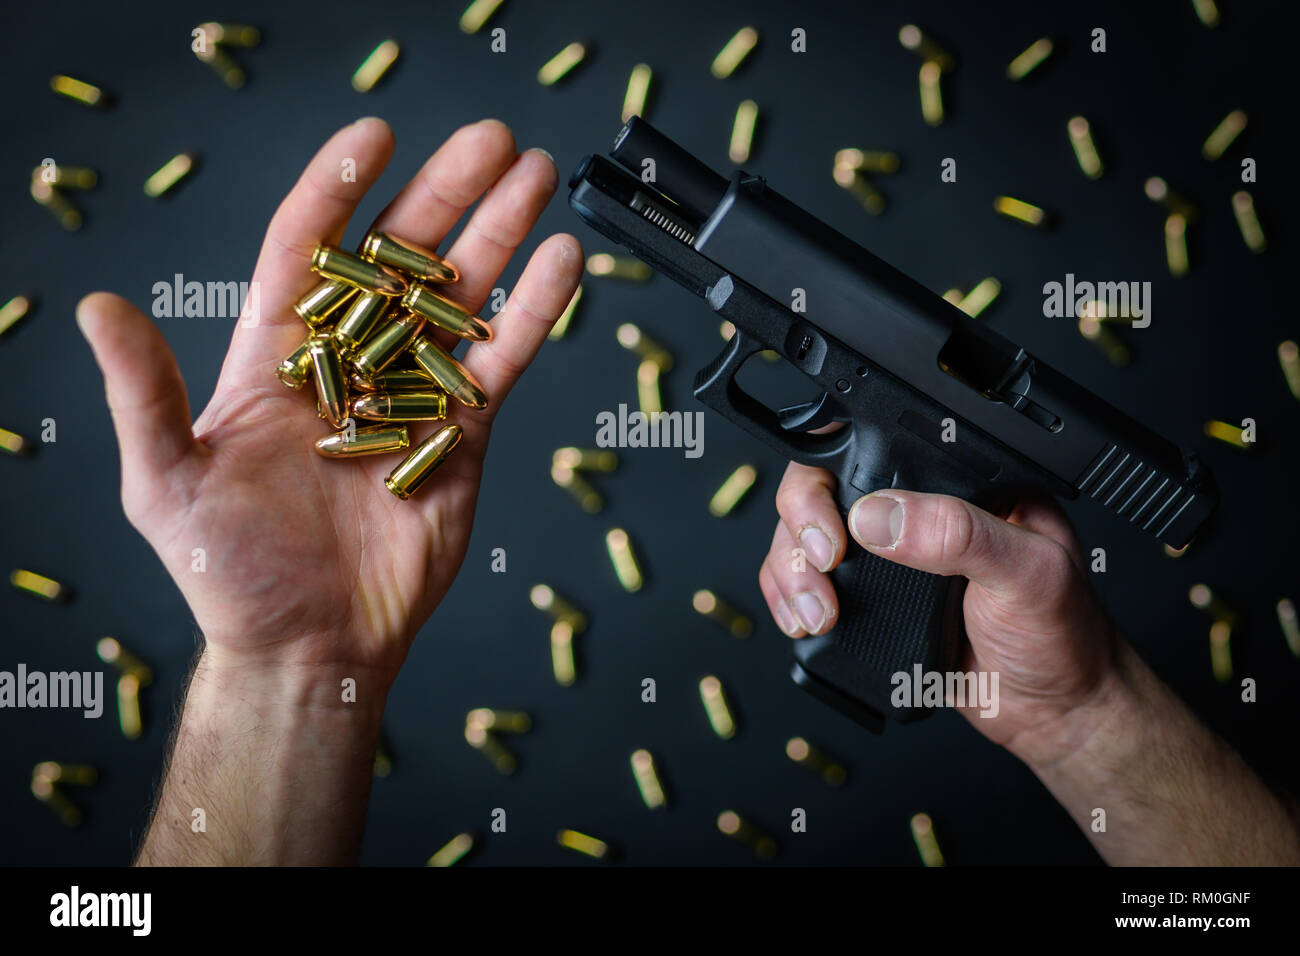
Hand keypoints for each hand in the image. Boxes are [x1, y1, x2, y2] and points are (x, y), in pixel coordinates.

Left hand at [78, 117, 582, 698]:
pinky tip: (561, 263)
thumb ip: (144, 394)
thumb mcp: (168, 482)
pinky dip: (534, 313)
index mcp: (278, 356)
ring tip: (537, 175)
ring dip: (500, 235)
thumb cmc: (230, 571)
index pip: (309, 250)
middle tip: (491, 139)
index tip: (375, 135)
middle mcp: (351, 361)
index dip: (340, 190)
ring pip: (463, 297)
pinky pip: (502, 360)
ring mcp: (412, 392)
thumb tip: (96, 307)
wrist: (314, 644)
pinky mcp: (463, 431)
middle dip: (446, 194)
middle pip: (403, 258)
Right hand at [758, 464, 1118, 757]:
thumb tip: (878, 517)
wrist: (1056, 714)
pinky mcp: (868, 601)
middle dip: (801, 526)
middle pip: (822, 486)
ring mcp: (885, 557)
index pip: (881, 445)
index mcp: (959, 482)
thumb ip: (959, 536)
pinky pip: (804, 584)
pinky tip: (806, 622)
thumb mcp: (1028, 573)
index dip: (838, 466)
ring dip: (790, 571)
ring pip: (800, 537)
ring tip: (818, 613)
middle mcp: (915, 511)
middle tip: (823, 563)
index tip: (839, 523)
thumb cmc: (1062, 635)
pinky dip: (789, 601)